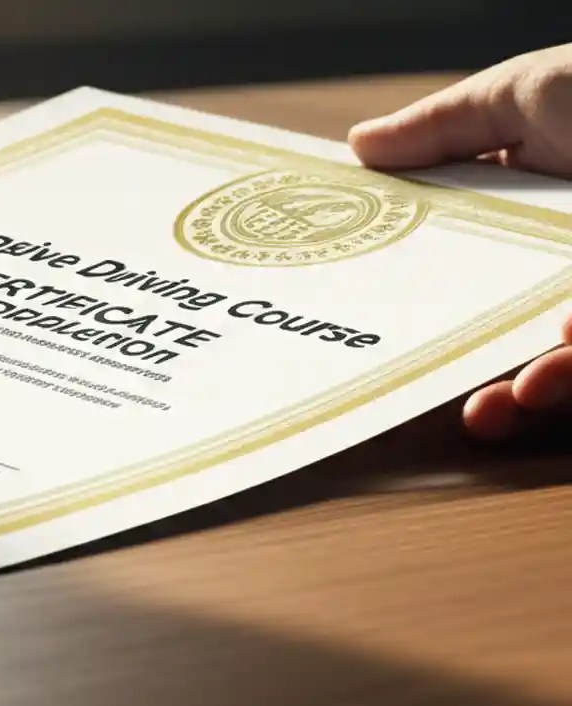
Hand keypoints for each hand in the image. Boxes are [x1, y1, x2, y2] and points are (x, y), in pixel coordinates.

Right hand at [348, 45, 571, 439]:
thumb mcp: (520, 94)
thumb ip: (438, 128)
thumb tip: (359, 147)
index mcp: (531, 215)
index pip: (469, 274)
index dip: (431, 309)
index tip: (392, 336)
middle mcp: (567, 260)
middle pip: (518, 334)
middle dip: (491, 382)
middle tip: (464, 407)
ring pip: (570, 359)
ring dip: (544, 387)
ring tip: (516, 397)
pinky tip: (570, 346)